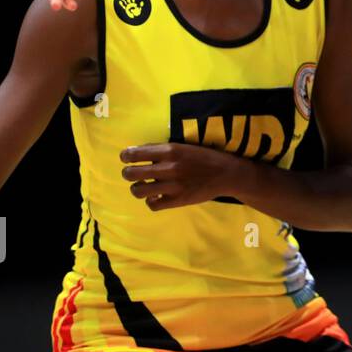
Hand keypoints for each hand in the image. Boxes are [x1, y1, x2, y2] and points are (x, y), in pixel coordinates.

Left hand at [120, 143, 255, 210]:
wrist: (226, 174)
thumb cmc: (204, 157)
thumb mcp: (183, 146)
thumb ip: (160, 149)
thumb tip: (136, 151)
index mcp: (170, 151)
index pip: (135, 154)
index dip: (125, 156)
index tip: (126, 158)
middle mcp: (169, 168)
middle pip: (132, 174)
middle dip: (127, 173)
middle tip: (131, 174)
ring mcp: (173, 186)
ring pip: (138, 191)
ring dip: (136, 188)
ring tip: (142, 186)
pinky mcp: (178, 201)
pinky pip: (153, 205)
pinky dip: (151, 201)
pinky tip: (155, 197)